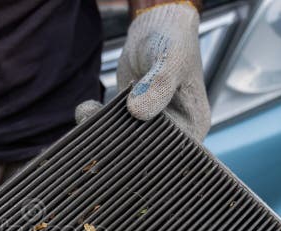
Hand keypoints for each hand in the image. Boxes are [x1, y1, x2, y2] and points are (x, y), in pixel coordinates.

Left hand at [76, 2, 210, 141]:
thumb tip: (137, 112)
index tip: (119, 139)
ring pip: (123, 142)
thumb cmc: (172, 42)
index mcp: (193, 126)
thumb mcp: (170, 60)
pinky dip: (97, 122)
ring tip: (88, 113)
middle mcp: (172, 132)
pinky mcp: (130, 119)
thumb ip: (157, 85)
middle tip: (95, 127)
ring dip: (101, 132)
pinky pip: (112, 129)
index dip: (143, 153)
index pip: (167, 153)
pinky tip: (87, 109)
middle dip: (116, 143)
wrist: (156, 29)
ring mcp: (150, 126)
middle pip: (143, 152)